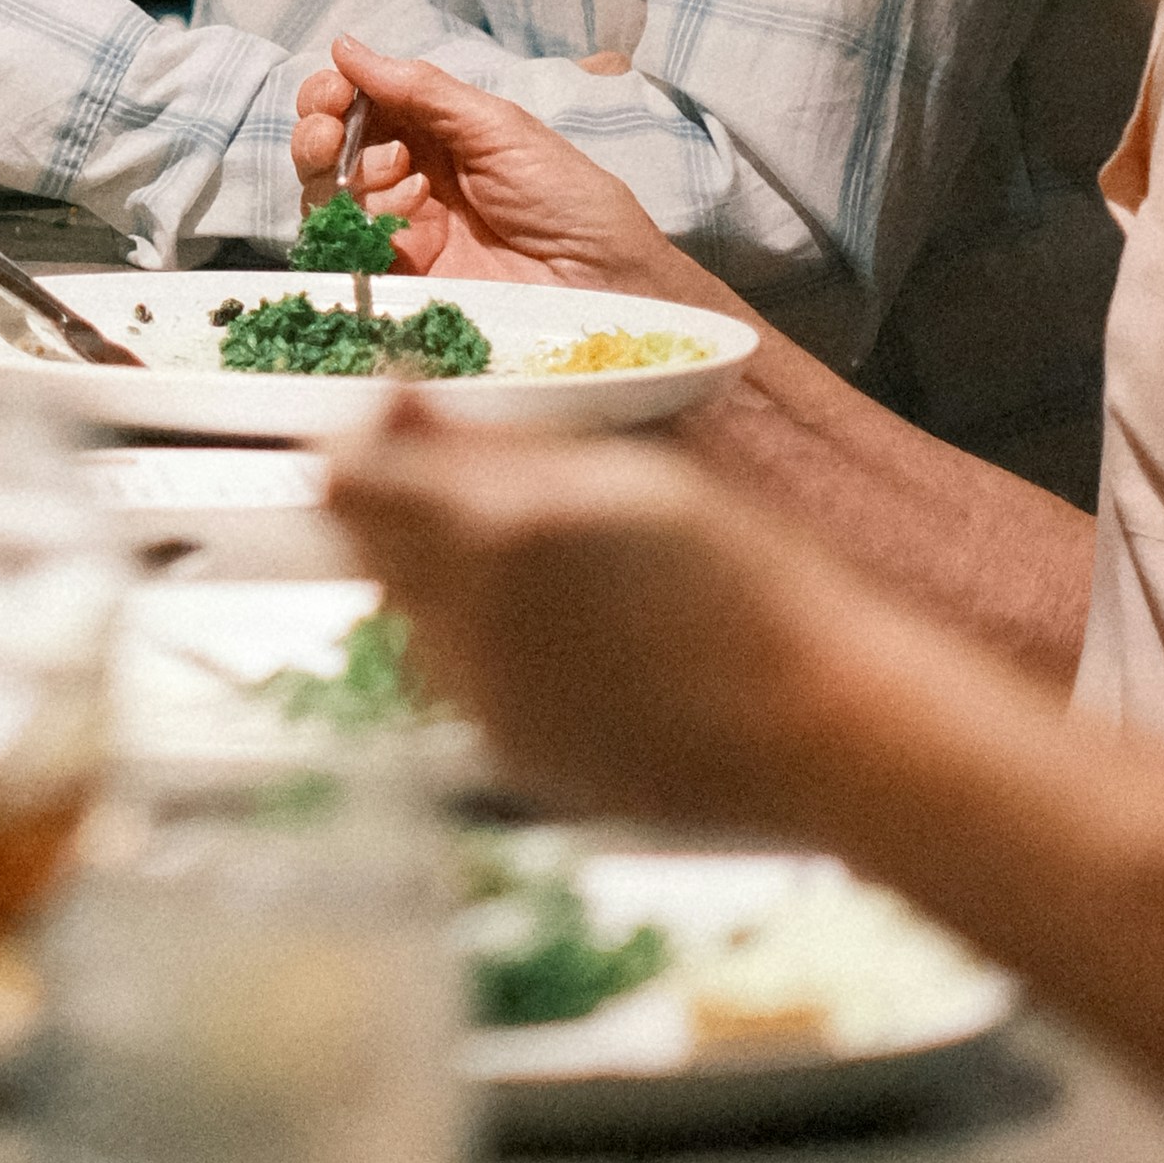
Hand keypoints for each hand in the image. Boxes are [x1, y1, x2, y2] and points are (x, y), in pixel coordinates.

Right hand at [292, 34, 706, 308]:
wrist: (603, 284)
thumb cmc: (567, 198)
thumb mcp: (499, 127)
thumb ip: (421, 89)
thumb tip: (346, 46)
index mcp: (433, 132)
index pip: (357, 106)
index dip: (332, 93)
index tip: (333, 90)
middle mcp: (407, 177)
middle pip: (328, 150)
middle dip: (317, 131)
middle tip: (330, 128)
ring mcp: (400, 230)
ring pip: (327, 196)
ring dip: (346, 172)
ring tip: (401, 174)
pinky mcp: (400, 278)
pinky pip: (347, 248)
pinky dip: (363, 221)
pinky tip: (409, 212)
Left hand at [324, 398, 863, 824]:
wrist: (817, 724)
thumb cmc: (751, 589)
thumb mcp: (626, 477)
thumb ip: (493, 446)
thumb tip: (401, 409)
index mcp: (494, 538)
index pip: (346, 480)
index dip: (363, 432)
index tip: (401, 412)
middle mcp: (467, 627)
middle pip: (368, 544)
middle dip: (406, 497)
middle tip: (480, 472)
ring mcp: (482, 702)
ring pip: (408, 611)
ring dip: (445, 569)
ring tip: (556, 562)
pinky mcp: (507, 754)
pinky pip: (458, 677)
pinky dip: (483, 638)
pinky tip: (573, 628)